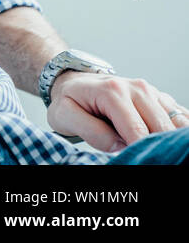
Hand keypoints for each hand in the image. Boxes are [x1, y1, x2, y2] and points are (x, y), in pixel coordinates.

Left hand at [48, 73, 188, 151]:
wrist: (74, 81)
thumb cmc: (70, 101)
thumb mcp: (65, 116)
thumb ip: (91, 132)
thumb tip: (119, 147)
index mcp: (113, 92)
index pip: (138, 132)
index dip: (140, 151)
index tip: (138, 161)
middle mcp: (138, 88)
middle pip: (161, 129)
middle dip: (156, 147)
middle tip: (144, 157)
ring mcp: (152, 92)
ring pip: (176, 123)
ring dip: (167, 140)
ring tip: (153, 149)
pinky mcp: (161, 98)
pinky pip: (181, 117)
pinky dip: (178, 131)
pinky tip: (165, 140)